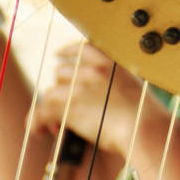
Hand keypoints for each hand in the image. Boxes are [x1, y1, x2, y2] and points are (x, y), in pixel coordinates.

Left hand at [35, 43, 160, 155]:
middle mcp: (92, 69)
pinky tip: (37, 131)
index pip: (81, 48)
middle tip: (65, 110)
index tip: (58, 55)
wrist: (144, 127)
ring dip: (50, 109)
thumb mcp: (132, 86)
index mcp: (110, 61)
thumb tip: (95, 97)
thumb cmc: (142, 115)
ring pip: (51, 94)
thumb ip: (113, 84)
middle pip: (61, 74)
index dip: (66, 52)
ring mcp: (80, 86)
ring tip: (56, 127)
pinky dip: (35, 122)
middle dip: (60, 91)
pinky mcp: (69, 106)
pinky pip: (42, 112)